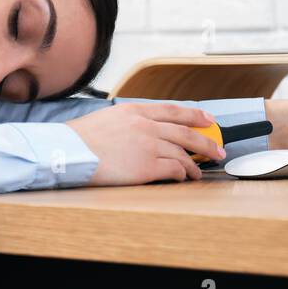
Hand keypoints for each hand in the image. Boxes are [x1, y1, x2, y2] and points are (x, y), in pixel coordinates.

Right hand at [65, 103, 225, 185]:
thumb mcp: (108, 118)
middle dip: (206, 142)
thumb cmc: (82, 139)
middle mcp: (146, 125)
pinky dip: (182, 174)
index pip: (173, 110)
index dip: (195, 115)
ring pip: (183, 153)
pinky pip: (174, 169)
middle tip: (218, 150)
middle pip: (186, 132)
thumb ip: (130, 121)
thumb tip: (145, 129)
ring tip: (198, 172)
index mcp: (135, 110)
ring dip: (194, 164)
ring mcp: (148, 145)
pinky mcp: (147, 166)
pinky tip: (183, 178)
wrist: (69, 151)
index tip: (208, 119)